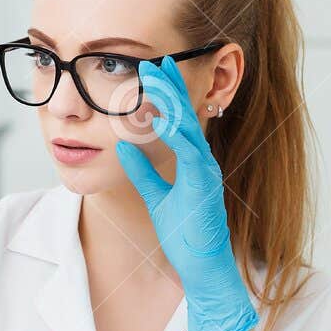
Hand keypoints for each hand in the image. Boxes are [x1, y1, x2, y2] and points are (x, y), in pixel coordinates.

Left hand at [114, 56, 258, 330]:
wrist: (204, 270)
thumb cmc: (187, 237)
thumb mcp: (157, 198)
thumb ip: (142, 173)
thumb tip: (123, 147)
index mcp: (194, 163)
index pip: (179, 121)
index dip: (168, 94)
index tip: (154, 68)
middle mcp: (203, 163)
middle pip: (187, 117)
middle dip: (172, 88)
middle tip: (156, 59)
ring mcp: (207, 175)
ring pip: (190, 130)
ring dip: (173, 103)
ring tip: (157, 79)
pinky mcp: (205, 190)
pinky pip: (192, 157)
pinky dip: (177, 137)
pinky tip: (163, 121)